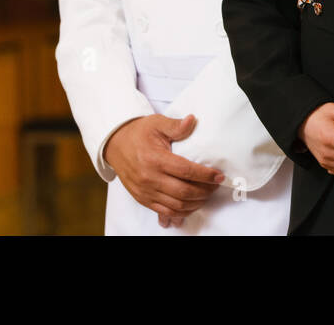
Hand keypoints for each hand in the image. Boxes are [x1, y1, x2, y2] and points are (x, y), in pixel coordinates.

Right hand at [103, 114, 224, 227]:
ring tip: (206, 195)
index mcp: (155, 159)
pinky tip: (191, 205)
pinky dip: (181, 212)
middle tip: (215, 186)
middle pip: (184, 192)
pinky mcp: (142, 199)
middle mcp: (150, 178)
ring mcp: (146, 191)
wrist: (115, 145)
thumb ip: (175, 125)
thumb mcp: (156, 123)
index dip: (205, 175)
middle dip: (204, 191)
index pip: (186, 171)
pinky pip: (164, 212)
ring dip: (195, 203)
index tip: (218, 176)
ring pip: (176, 205)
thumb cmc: (138, 133)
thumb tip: (192, 121)